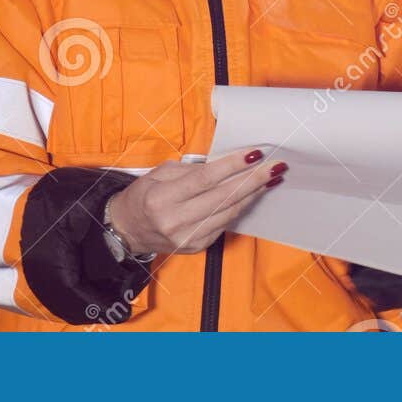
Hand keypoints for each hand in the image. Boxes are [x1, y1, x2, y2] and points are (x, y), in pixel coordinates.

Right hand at [105, 150, 283, 255]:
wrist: (126, 230)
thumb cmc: (143, 196)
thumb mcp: (158, 173)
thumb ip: (189, 170)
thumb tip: (223, 165)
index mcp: (162, 198)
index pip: (204, 180)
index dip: (231, 167)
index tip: (254, 154)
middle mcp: (175, 221)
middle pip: (222, 198)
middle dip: (252, 181)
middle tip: (274, 166)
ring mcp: (188, 238)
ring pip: (228, 213)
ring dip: (252, 195)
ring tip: (270, 179)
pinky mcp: (197, 247)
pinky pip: (224, 224)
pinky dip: (239, 208)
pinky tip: (251, 195)